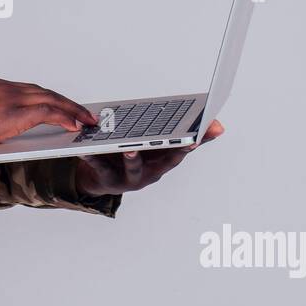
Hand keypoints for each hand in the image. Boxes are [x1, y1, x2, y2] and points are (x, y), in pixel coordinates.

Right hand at [0, 78, 96, 154]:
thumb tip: (2, 126)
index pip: (31, 90)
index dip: (50, 99)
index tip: (62, 107)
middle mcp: (7, 87)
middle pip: (45, 92)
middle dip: (66, 103)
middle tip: (84, 113)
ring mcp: (11, 97)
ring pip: (51, 99)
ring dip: (71, 109)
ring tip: (86, 119)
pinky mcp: (14, 112)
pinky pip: (47, 111)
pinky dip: (64, 116)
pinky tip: (74, 124)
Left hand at [73, 119, 224, 196]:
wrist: (101, 179)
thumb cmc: (133, 158)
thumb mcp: (157, 147)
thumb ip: (183, 135)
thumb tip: (218, 126)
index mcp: (163, 161)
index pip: (183, 150)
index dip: (194, 142)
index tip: (205, 132)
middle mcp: (151, 173)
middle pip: (166, 162)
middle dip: (176, 151)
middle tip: (187, 140)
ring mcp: (131, 179)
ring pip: (134, 169)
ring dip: (134, 160)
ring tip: (131, 151)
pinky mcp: (108, 180)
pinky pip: (101, 168)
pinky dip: (94, 159)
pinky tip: (87, 150)